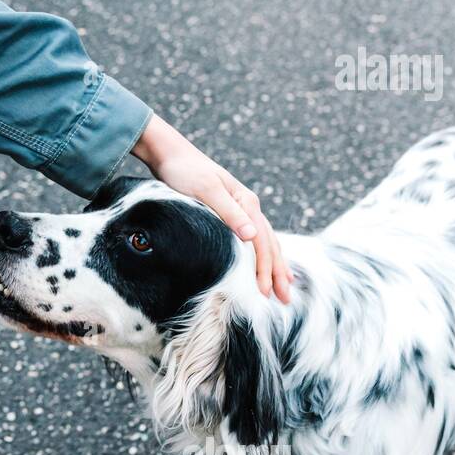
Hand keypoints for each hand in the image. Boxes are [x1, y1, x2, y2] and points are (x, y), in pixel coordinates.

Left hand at [131, 114, 291, 303]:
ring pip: (265, 242)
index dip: (265, 268)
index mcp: (246, 203)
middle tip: (285, 300)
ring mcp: (241, 210)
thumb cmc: (184, 172)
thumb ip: (229, 213)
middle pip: (269, 244)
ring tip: (284, 288)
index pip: (262, 242)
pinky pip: (253, 239)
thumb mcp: (206, 190)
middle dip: (278, 273)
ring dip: (275, 266)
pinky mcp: (229, 214)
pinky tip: (264, 265)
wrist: (170, 155)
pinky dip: (263, 255)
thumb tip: (252, 236)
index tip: (266, 292)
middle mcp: (248, 206)